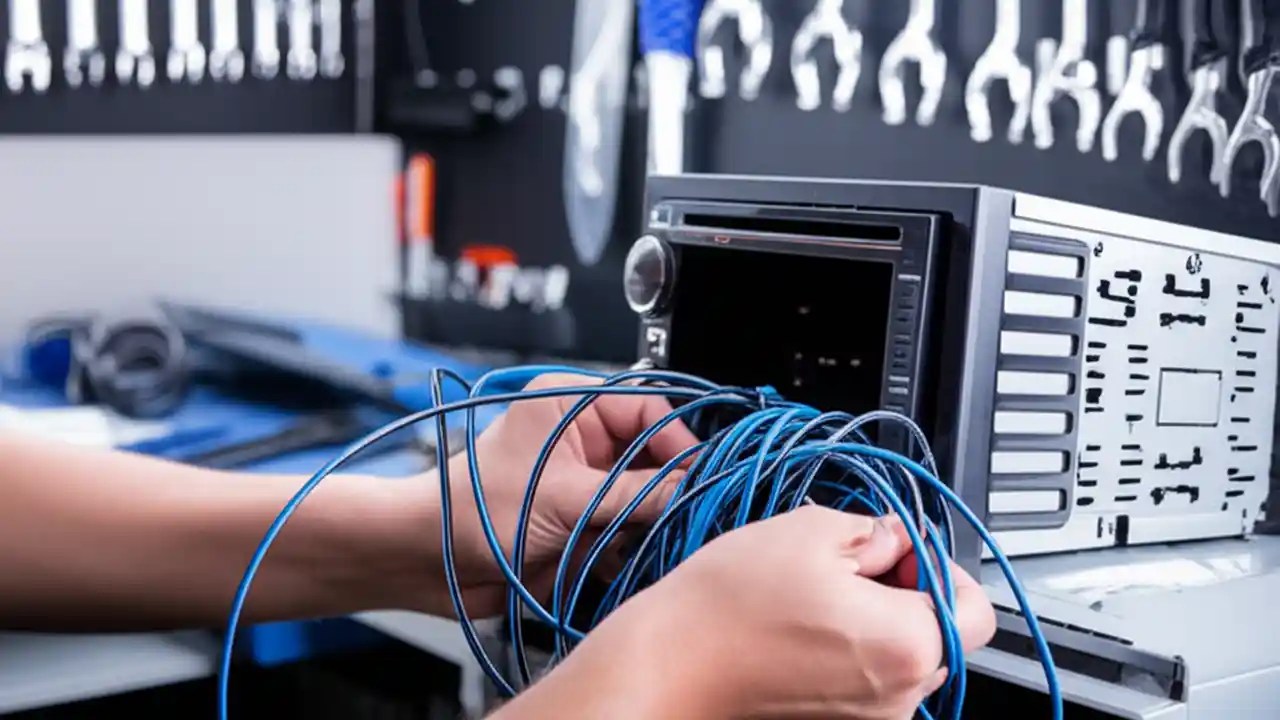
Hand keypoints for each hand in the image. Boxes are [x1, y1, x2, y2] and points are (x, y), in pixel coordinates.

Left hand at [434, 372, 698, 616]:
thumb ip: (636, 495)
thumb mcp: (567, 499)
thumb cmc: (471, 513)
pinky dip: (634, 543)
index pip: (648, 410)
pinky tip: (631, 558)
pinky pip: (626, 525)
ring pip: (644, 493)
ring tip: (659, 538)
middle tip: (689, 512)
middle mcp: (579, 437)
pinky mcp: (581, 518)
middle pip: (652, 453)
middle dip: (669, 486)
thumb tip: (693, 487)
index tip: (701, 476)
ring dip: (652, 519)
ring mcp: (582, 479)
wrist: (429, 561)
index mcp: (570, 406)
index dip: (679, 443)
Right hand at [558, 507, 996, 719]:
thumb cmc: (726, 608)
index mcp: (908, 645)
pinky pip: (862, 683)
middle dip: (901, 592)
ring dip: (868, 621)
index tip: (897, 548)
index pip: (975, 606)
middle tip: (846, 564)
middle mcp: (900, 700)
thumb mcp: (810, 530)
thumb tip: (897, 539)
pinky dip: (842, 652)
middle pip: (936, 634)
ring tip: (809, 596)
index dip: (938, 566)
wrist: (664, 667)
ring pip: (896, 658)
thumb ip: (875, 531)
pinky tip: (796, 628)